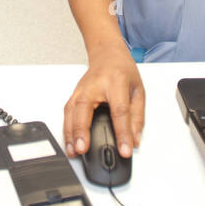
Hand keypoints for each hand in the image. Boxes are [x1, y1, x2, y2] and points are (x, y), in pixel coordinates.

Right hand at [63, 43, 143, 159]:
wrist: (107, 54)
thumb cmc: (122, 70)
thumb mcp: (138, 91)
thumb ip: (137, 117)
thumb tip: (134, 140)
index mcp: (116, 82)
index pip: (119, 111)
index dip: (122, 132)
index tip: (124, 149)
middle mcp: (94, 85)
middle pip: (84, 108)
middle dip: (82, 130)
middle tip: (82, 149)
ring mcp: (81, 89)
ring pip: (71, 111)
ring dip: (70, 133)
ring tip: (74, 151)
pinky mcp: (74, 95)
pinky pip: (67, 112)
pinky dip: (66, 129)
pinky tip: (69, 142)